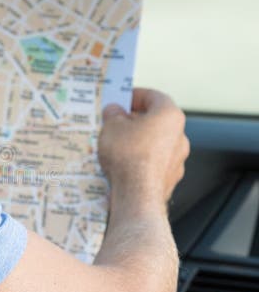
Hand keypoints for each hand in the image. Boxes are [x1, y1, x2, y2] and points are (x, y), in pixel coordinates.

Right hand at [98, 87, 188, 204]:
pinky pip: (154, 164)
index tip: (122, 99)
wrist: (137, 196)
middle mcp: (179, 136)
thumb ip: (113, 114)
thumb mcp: (111, 126)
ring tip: (116, 145)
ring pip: (156, 144)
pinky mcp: (170, 178)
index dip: (135, 95)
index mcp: (169, 116)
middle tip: (115, 122)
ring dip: (139, 142)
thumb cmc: (129, 158)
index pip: (154, 96)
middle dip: (135, 120)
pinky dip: (141, 161)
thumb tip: (114, 112)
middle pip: (157, 121)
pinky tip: (123, 165)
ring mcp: (177, 159)